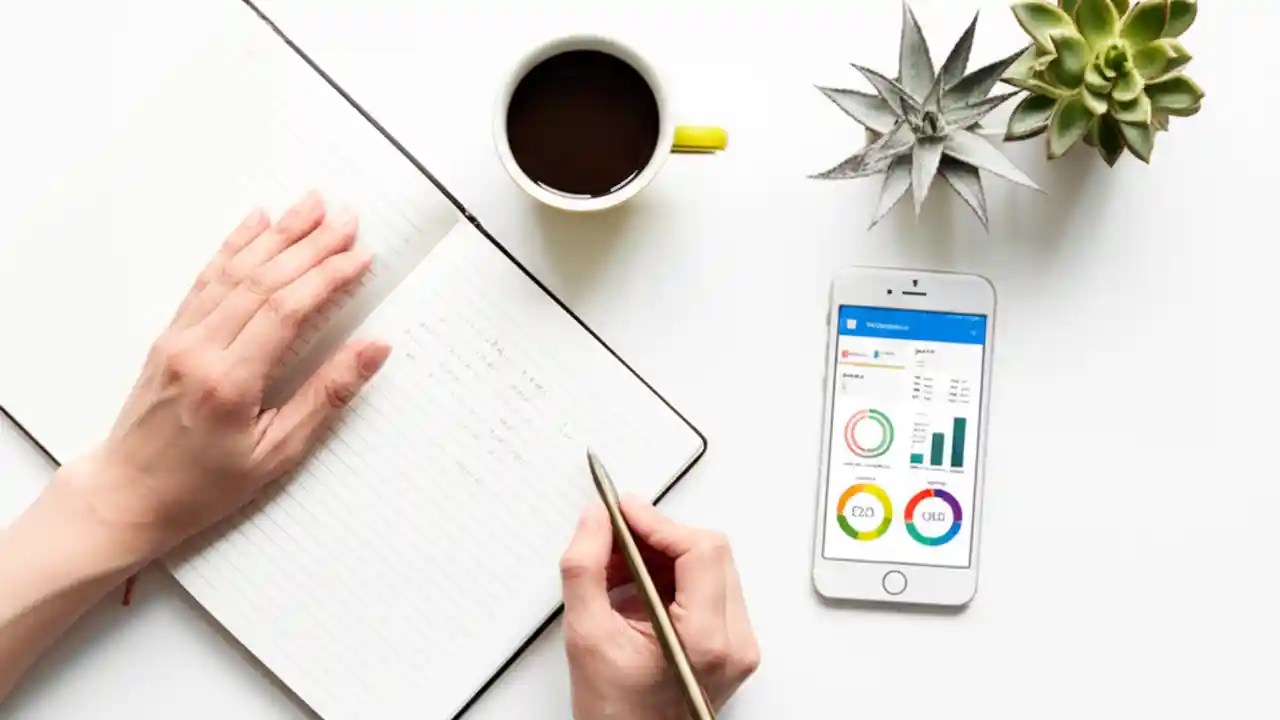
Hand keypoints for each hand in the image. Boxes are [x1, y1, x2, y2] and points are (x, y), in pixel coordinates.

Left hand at [54, 191, 389, 562]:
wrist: (127, 495)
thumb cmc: (204, 486)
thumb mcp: (277, 453)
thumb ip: (326, 396)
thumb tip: (374, 349)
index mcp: (229, 381)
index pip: (286, 311)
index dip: (328, 277)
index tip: (361, 255)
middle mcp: (200, 349)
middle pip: (263, 280)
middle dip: (310, 244)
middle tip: (347, 217)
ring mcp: (180, 337)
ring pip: (235, 271)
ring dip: (277, 234)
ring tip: (312, 204)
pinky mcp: (170, 335)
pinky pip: (205, 279)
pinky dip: (233, 246)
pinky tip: (255, 222)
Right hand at [560, 497, 759, 719]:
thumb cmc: (617, 717)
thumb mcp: (586, 637)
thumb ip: (585, 569)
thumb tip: (595, 521)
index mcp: (706, 641)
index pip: (699, 551)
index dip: (657, 522)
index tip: (622, 511)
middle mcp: (734, 642)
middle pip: (708, 553)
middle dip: (656, 538)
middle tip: (612, 537)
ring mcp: (737, 644)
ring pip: (708, 567)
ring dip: (661, 556)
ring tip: (615, 569)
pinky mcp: (730, 644)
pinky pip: (707, 588)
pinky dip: (670, 577)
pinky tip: (633, 587)